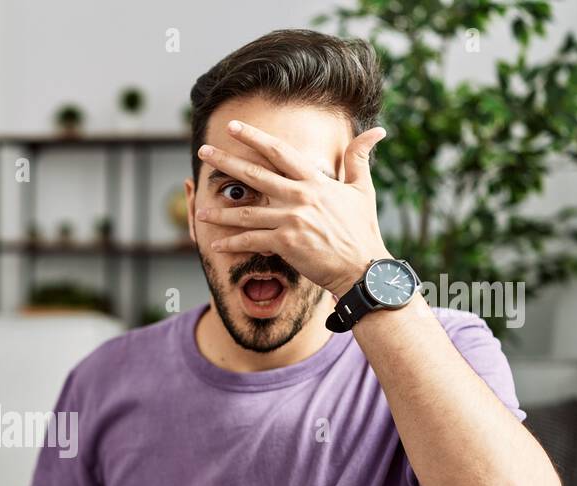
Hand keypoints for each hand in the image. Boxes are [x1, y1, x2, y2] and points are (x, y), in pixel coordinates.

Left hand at [195, 120, 390, 297]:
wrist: (363, 267)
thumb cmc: (362, 230)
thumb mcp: (363, 189)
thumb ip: (359, 159)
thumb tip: (376, 131)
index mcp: (314, 181)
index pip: (279, 152)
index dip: (254, 137)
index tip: (233, 127)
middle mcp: (300, 196)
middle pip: (255, 174)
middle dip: (226, 161)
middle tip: (204, 151)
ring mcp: (291, 219)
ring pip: (246, 212)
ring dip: (220, 212)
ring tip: (200, 209)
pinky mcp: (286, 243)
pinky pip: (251, 241)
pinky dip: (231, 243)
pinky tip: (215, 243)